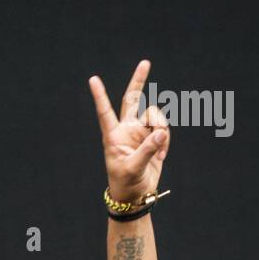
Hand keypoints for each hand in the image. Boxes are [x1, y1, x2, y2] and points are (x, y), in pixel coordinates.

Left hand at [89, 58, 169, 205]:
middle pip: (133, 99)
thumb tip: (161, 132)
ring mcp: (141, 133)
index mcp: (113, 137)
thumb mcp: (133, 169)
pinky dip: (166, 141)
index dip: (100, 96)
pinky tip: (161, 156)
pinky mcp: (153, 139)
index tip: (92, 80)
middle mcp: (127, 130)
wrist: (136, 196)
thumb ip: (147, 149)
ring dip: (161, 127)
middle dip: (139, 81)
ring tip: (160, 148)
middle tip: (145, 63)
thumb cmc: (126, 184)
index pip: (105, 113)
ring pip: (155, 116)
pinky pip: (164, 130)